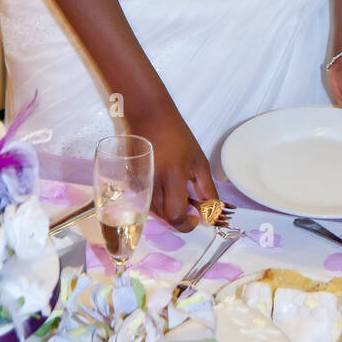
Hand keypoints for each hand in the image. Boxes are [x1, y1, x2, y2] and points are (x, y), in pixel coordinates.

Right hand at [128, 99, 217, 231]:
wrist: (149, 116)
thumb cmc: (178, 136)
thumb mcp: (199, 161)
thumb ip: (206, 189)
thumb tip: (210, 214)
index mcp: (172, 176)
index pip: (176, 215)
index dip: (187, 224)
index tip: (196, 218)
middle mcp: (153, 183)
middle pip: (165, 217)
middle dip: (180, 217)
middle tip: (189, 202)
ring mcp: (139, 184)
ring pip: (155, 211)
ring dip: (169, 209)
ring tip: (177, 191)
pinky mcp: (131, 182)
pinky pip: (146, 201)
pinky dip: (158, 201)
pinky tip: (164, 185)